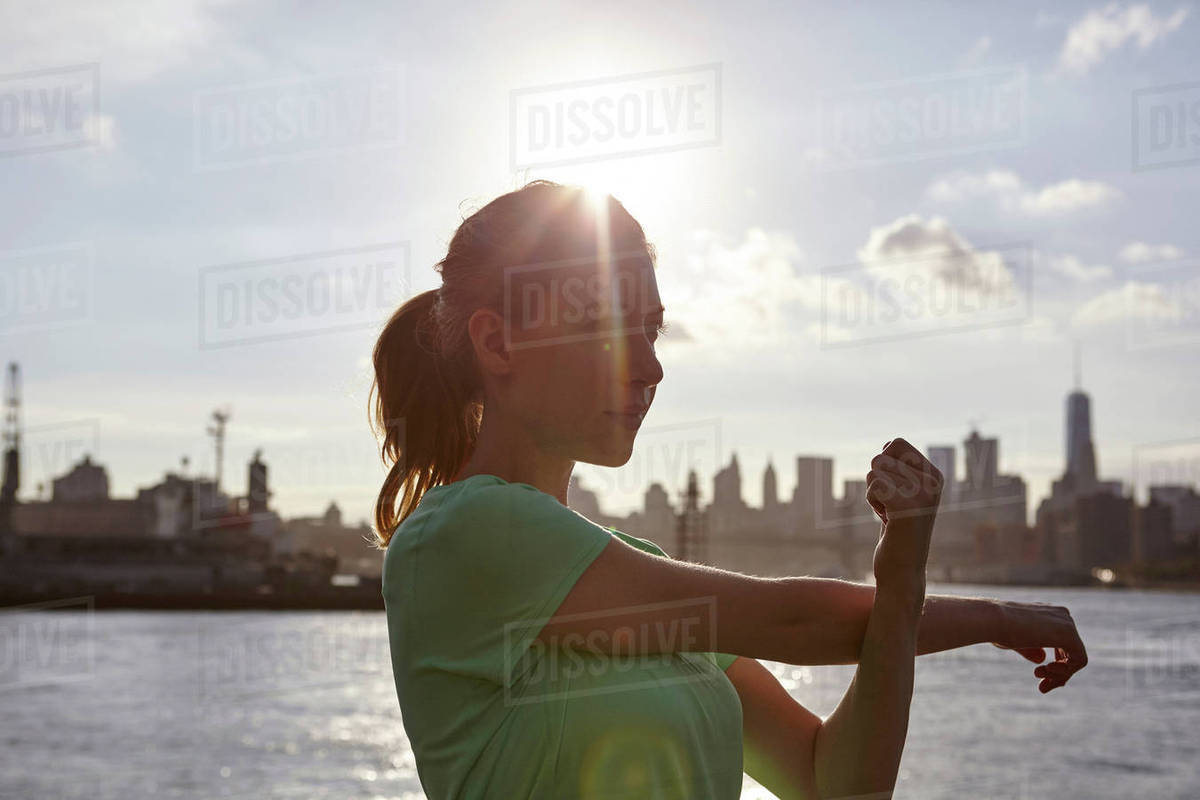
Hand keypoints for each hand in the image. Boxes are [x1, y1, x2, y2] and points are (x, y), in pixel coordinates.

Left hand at [868, 438, 944, 587]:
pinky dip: (873, 504)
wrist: (903, 570)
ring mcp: (922, 492)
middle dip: (877, 481)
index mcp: (936, 474)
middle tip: (892, 506)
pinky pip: (872, 487)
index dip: (884, 467)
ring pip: (874, 472)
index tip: (896, 492)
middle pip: (881, 456)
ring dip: (874, 494)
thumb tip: (889, 444)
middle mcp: (933, 481)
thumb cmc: (898, 530)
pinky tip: (888, 521)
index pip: (896, 443)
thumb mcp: (905, 493)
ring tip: (892, 514)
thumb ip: (901, 469)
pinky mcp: (906, 504)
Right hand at [991, 600, 1087, 692]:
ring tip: (1038, 676)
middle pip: (1071, 652)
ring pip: (1077, 658)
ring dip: (1059, 674)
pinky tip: (1046, 671)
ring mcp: (1067, 623)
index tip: (1038, 676)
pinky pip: (1079, 660)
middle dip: (1057, 673)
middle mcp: (1061, 615)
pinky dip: (1065, 672)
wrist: (992, 620)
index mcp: (1048, 614)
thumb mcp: (1016, 641)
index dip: (1055, 665)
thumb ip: (1031, 649)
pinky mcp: (1070, 634)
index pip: (1063, 644)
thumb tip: (1042, 659)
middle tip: (1042, 687)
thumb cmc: (997, 629)